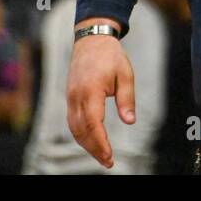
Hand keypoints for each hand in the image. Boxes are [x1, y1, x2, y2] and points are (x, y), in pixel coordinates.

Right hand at [67, 26, 134, 168]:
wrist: (91, 39)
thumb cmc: (111, 56)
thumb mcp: (126, 74)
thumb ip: (127, 99)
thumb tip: (130, 122)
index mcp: (91, 90)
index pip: (93, 124)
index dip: (101, 143)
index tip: (110, 157)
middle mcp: (77, 96)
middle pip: (81, 131)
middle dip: (94, 149)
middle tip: (108, 162)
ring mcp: (70, 97)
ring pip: (74, 128)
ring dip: (86, 144)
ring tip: (101, 155)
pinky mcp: (70, 97)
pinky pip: (72, 121)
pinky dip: (80, 134)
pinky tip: (91, 141)